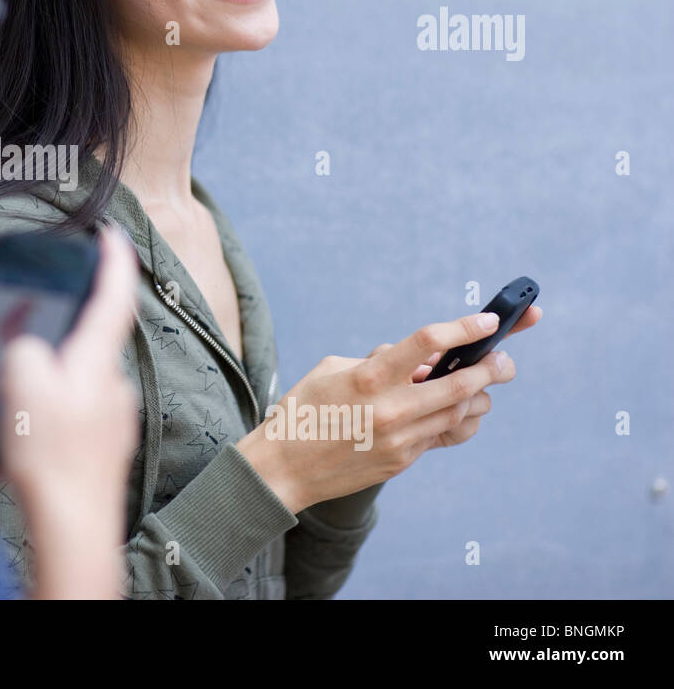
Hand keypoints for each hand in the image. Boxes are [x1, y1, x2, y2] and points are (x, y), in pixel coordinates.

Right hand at [0, 223, 140, 598]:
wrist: (73, 524)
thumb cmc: (50, 454)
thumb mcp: (21, 380)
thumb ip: (23, 348)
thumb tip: (29, 350)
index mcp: (96, 359)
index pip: (114, 295)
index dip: (113, 260)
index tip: (112, 234)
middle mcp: (115, 385)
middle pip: (92, 340)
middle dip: (64, 333)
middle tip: (29, 335)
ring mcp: (114, 419)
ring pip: (82, 381)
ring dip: (55, 379)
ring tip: (19, 399)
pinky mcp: (105, 449)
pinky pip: (79, 415)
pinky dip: (57, 414)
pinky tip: (32, 434)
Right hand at [238, 305, 541, 512]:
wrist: (284, 468)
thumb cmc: (305, 409)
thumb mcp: (333, 369)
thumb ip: (379, 360)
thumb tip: (421, 360)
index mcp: (369, 377)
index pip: (427, 343)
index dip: (464, 328)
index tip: (489, 320)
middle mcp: (390, 409)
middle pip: (461, 383)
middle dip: (493, 367)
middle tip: (504, 359)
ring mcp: (401, 439)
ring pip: (461, 413)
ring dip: (478, 396)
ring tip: (480, 384)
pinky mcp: (403, 460)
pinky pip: (445, 436)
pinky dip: (458, 419)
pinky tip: (460, 410)